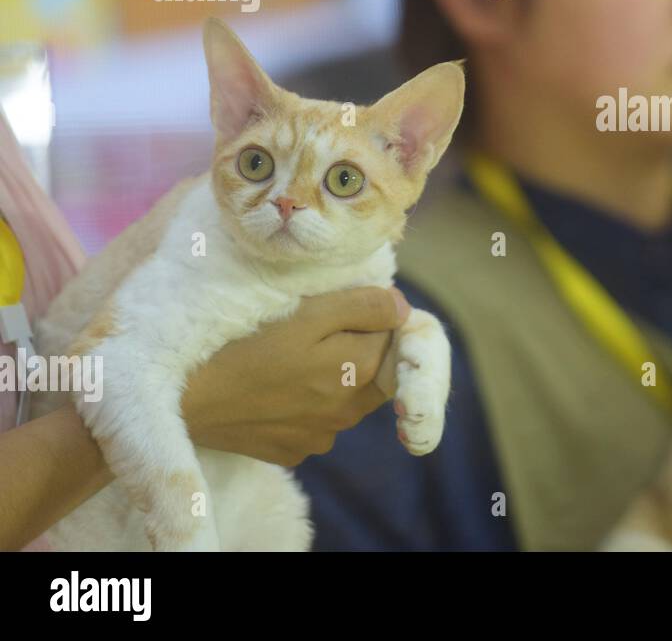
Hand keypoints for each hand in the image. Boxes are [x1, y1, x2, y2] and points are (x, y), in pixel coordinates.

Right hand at [181, 287, 409, 465]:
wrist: (181, 402)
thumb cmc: (245, 346)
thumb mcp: (307, 313)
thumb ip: (363, 308)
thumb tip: (403, 310)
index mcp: (361, 372)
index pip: (391, 335)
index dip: (369, 315)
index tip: (338, 306)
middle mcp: (349, 412)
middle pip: (371, 369)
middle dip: (352, 347)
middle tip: (308, 330)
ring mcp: (320, 437)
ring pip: (343, 396)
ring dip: (329, 376)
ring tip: (286, 359)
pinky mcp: (291, 451)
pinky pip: (313, 421)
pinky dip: (302, 403)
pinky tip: (272, 389)